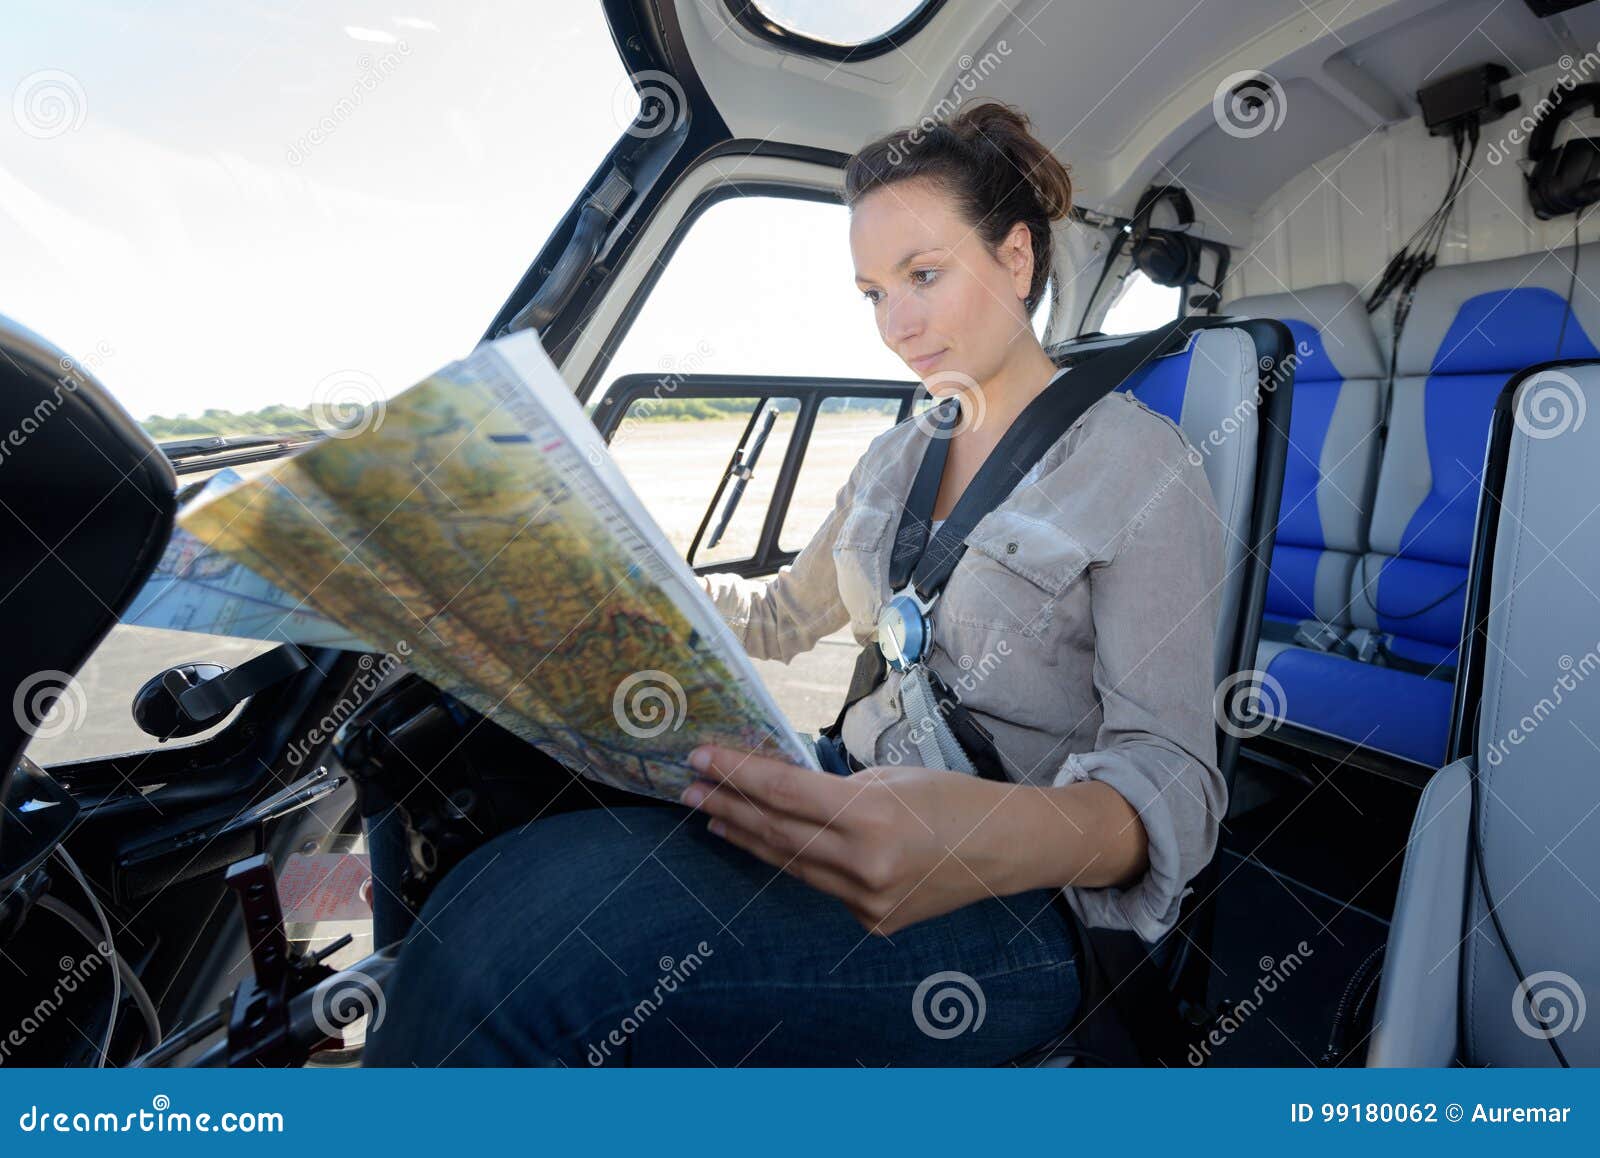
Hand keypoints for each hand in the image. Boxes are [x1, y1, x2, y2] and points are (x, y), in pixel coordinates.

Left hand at [680, 744, 1020, 934]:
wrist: (1002, 850)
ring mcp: (865, 901)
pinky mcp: (871, 921)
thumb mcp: (887, 779)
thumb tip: (777, 789)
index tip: (700, 759)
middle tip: (689, 787)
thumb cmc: (949, 800)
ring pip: (789, 864)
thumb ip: (831, 792)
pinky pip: (820, 885)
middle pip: (775, 832)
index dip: (735, 775)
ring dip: (746, 838)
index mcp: (869, 818)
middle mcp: (863, 865)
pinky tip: (769, 844)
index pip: (782, 794)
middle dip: (726, 806)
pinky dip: (794, 861)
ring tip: (712, 816)